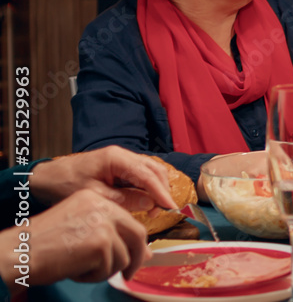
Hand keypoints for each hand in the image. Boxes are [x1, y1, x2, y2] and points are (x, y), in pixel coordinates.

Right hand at [0, 189, 150, 295]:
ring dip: (105, 270)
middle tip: (127, 274)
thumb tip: (145, 253)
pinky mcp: (100, 243)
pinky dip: (93, 277)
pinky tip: (74, 270)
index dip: (135, 243)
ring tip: (81, 268)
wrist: (19, 252)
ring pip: (123, 256)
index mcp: (96, 199)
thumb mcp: (80, 230)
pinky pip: (109, 268)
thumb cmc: (42, 244)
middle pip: (137, 234)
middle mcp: (103, 206)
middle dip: (135, 258)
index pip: (129, 221)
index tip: (135, 257)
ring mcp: (103, 223)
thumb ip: (111, 235)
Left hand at [31, 146, 176, 211]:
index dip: (161, 192)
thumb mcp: (95, 195)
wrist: (46, 178)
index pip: (147, 174)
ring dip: (156, 189)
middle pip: (154, 169)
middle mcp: (123, 155)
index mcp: (116, 158)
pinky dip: (147, 188)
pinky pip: (141, 176)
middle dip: (162, 190)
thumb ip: (125, 199)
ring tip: (153, 210)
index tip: (170, 207)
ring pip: (150, 172)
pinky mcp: (120, 168)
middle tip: (161, 211)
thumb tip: (151, 204)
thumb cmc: (65, 185)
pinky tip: (145, 202)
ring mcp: (122, 160)